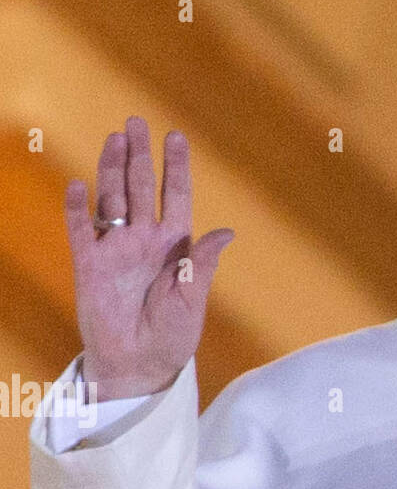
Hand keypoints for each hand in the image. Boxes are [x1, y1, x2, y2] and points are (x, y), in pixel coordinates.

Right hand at [65, 115, 234, 399]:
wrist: (138, 365)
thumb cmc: (172, 337)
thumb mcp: (192, 300)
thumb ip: (201, 264)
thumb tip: (226, 232)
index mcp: (174, 247)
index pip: (176, 197)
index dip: (176, 168)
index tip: (175, 136)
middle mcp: (144, 240)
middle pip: (141, 188)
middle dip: (139, 155)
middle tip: (136, 122)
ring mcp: (115, 249)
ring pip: (112, 198)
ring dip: (112, 169)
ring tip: (114, 139)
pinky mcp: (89, 264)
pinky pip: (81, 230)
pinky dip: (79, 209)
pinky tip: (79, 186)